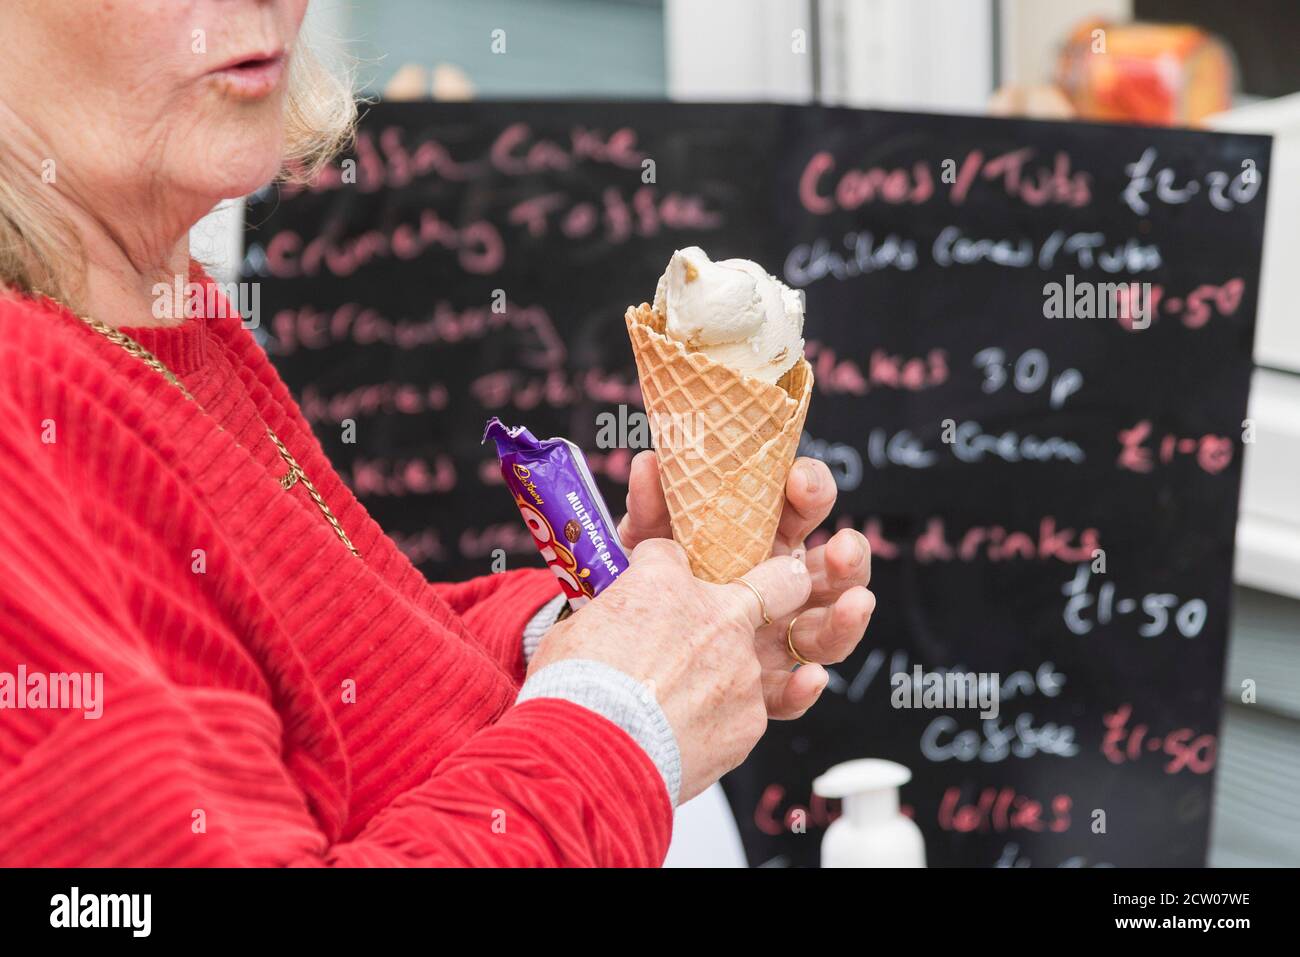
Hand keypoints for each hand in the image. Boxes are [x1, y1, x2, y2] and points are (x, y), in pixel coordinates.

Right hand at [529, 539, 809, 803]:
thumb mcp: (575, 632)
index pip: (672, 555)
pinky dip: (719, 722)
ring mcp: (742, 669)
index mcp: (663, 584)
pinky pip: (742, 712)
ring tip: (679, 709)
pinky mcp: (751, 719)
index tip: (650, 591)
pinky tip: (684, 737)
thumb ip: (613, 616)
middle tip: (783, 588)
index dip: (659, 573)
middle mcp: (716, 616)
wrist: (589, 758)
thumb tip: (612, 621)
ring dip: (725, 676)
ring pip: (750, 660)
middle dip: (784, 582)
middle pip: (776, 582)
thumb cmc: (573, 693)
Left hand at [618, 451, 873, 719]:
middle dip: (847, 556)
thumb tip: (650, 464)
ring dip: (845, 617)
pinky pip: (790, 693)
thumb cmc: (642, 589)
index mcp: (762, 541)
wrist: (619, 661)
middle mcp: (780, 589)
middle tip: (843, 549)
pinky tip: (811, 679)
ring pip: (825, 632)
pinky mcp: (760, 690)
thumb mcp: (645, 545)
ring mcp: (776, 640)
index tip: (799, 482)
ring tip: (855, 604)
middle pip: (831, 570)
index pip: (801, 508)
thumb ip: (652, 510)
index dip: (809, 490)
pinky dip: (804, 689)